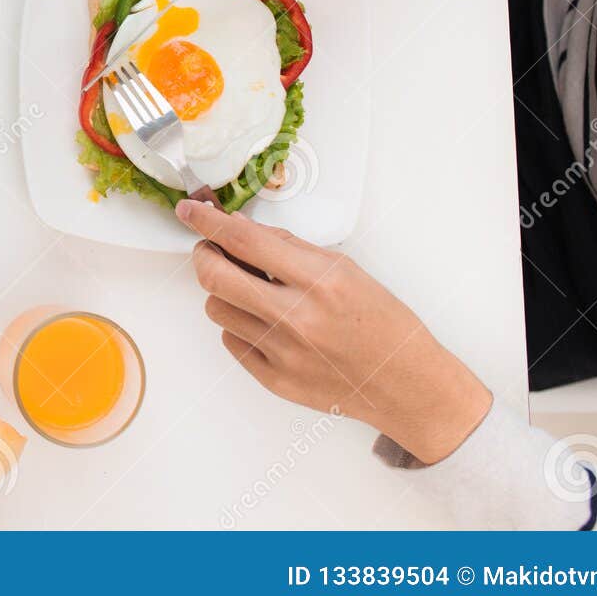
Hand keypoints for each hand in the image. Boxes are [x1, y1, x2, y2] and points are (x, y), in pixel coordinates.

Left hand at [175, 200, 491, 464]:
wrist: (407, 385)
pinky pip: (231, 341)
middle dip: (203, 255)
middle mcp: (296, 318)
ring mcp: (283, 353)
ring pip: (217, 308)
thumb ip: (290, 249)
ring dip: (226, 293)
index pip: (244, 240)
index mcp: (319, 281)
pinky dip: (241, 327)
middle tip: (210, 249)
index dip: (207, 221)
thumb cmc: (382, 323)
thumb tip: (240, 228)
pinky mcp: (275, 380)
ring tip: (256, 293)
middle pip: (214, 276)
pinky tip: (269, 325)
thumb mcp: (346, 270)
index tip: (189, 211)